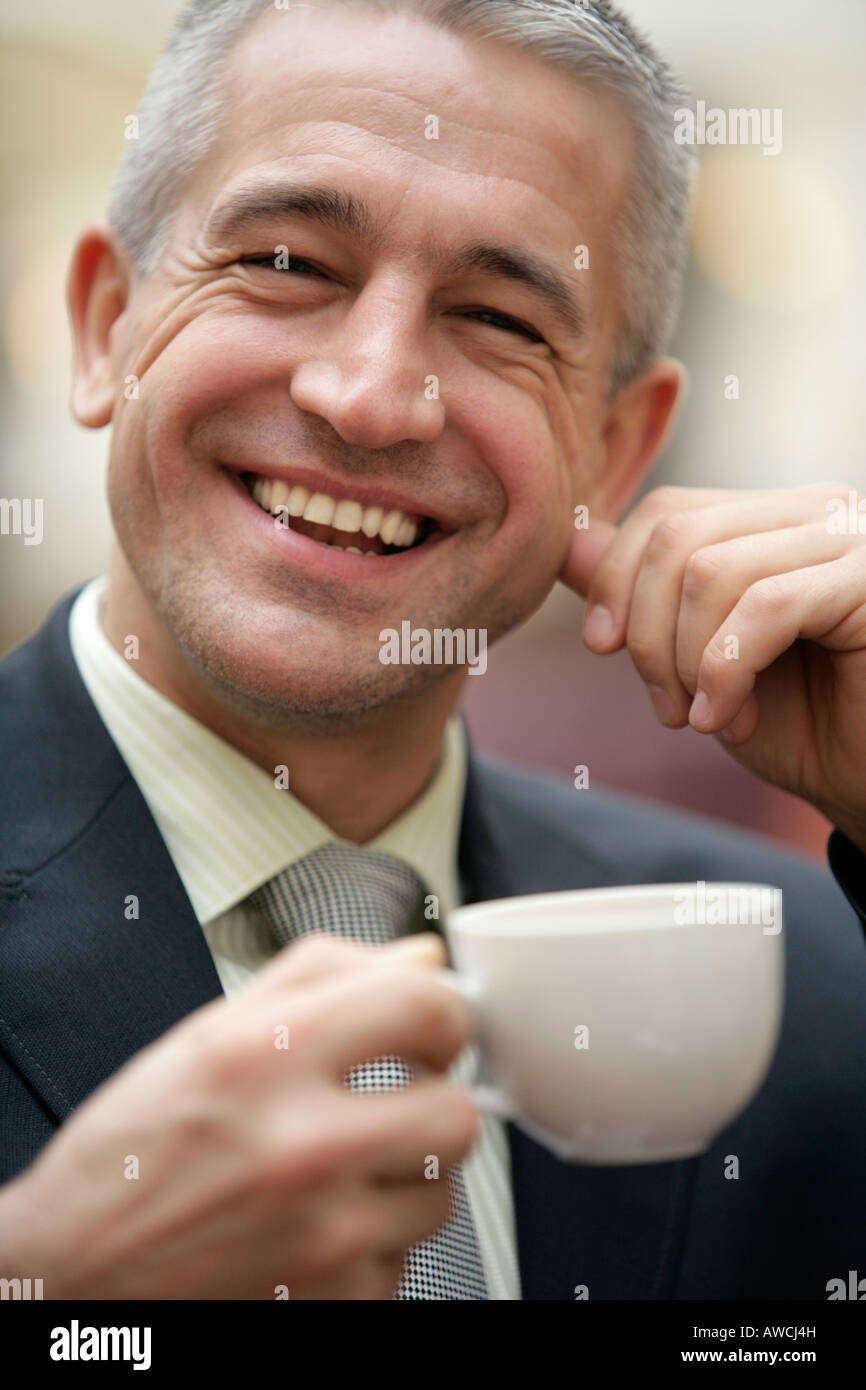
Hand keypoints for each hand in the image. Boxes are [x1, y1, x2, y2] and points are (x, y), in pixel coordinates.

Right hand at [0, 932, 476, 1299]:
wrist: (71, 1270)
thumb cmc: (131, 1152)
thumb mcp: (211, 1032)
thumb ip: (323, 976)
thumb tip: (419, 958)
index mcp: (265, 1058)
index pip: (422, 1005)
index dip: (443, 1010)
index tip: (432, 1025)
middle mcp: (298, 1147)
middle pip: (456, 1114)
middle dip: (435, 1102)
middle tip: (398, 1100)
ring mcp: (319, 1236)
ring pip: (438, 1196)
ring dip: (402, 1180)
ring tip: (339, 1170)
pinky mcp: (331, 1303)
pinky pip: (400, 1263)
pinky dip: (370, 1244)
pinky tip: (315, 1224)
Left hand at [561, 482, 865, 854]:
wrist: (864, 785)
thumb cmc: (792, 724)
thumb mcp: (694, 654)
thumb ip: (640, 596)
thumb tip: (570, 541)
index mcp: (772, 518)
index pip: (668, 512)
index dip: (616, 579)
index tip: (604, 649)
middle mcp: (816, 511)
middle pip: (679, 538)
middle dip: (649, 633)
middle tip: (665, 706)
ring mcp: (850, 540)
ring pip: (713, 572)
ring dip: (687, 662)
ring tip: (703, 718)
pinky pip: (767, 607)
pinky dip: (726, 672)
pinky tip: (727, 720)